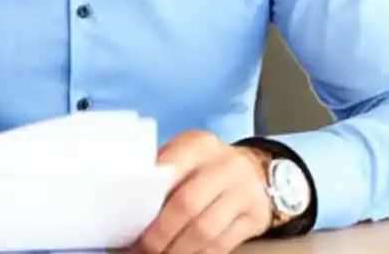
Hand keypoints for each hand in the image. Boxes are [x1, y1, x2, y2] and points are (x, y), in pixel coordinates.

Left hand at [129, 131, 272, 253]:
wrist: (258, 173)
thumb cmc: (208, 166)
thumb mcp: (188, 154)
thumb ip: (163, 171)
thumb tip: (130, 203)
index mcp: (201, 145)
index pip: (172, 165)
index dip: (150, 192)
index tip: (131, 214)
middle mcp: (226, 166)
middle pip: (187, 203)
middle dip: (160, 232)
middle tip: (142, 248)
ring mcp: (244, 192)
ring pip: (205, 229)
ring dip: (178, 250)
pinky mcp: (254, 218)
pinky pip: (222, 245)